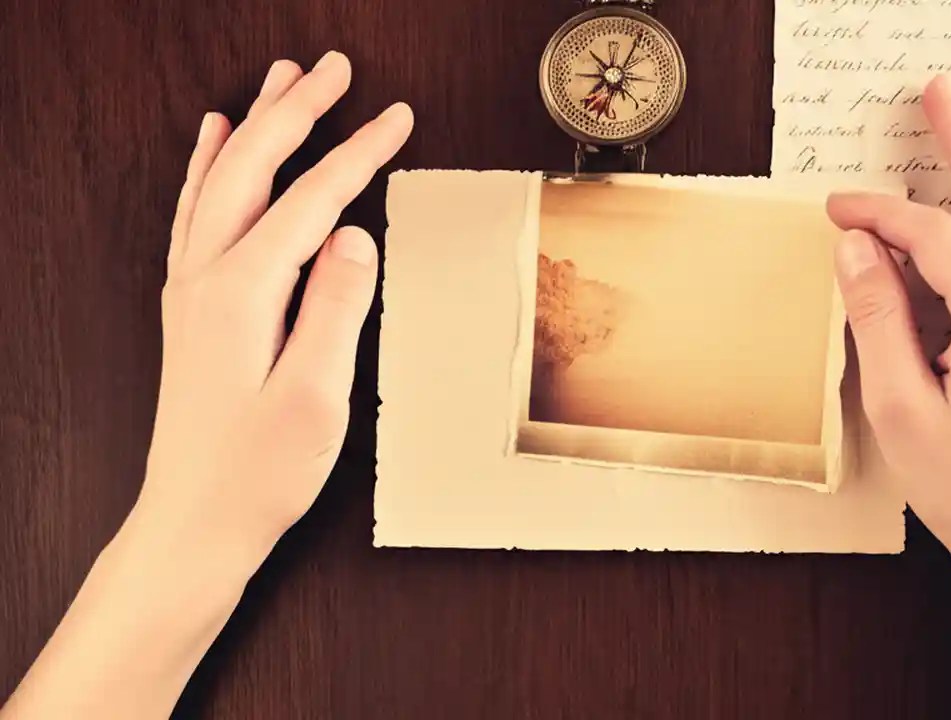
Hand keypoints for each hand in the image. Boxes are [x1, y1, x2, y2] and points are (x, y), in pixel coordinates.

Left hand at [2, 53, 414, 719]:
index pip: (313, 199)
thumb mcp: (316, 394)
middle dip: (298, 111)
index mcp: (245, 290)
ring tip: (279, 81)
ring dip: (253, 125)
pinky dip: (207, 168)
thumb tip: (356, 234)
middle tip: (333, 67)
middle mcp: (208, 275)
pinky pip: (196, 211)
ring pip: (221, 179)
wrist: (195, 518)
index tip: (396, 118)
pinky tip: (214, 146)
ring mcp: (193, 287)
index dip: (359, 153)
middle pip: (255, 167)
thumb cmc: (259, 468)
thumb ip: (337, 307)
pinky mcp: (193, 305)